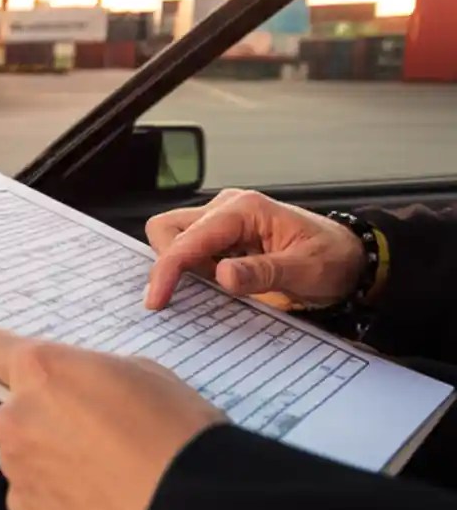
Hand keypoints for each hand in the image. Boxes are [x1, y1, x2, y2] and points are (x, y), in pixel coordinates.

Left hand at [0, 314, 224, 509]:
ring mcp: (18, 476)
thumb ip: (94, 379)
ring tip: (117, 479)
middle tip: (109, 440)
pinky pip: (40, 506)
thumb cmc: (179, 443)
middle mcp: (17, 420)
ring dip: (61, 468)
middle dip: (55, 424)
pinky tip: (106, 508)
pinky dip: (65, 508)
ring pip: (32, 463)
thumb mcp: (146, 376)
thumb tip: (85, 398)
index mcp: (43, 372)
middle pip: (23, 415)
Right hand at [144, 189, 366, 309]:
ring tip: (215, 288)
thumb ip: (262, 272)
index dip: (167, 270)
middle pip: (167, 229)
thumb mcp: (305, 270)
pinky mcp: (221, 236)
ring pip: (173, 238)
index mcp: (245, 210)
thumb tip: (221, 275)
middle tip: (194, 291)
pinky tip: (215, 286)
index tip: (157, 301)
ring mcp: (222, 221)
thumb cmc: (333, 259)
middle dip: (169, 263)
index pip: (188, 238)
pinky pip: (190, 250)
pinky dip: (191, 272)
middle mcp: (227, 208)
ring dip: (182, 268)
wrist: (351, 259)